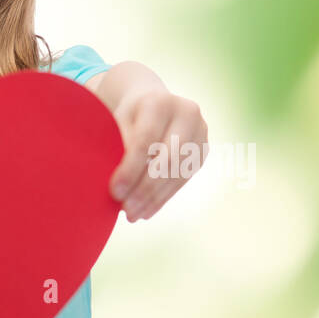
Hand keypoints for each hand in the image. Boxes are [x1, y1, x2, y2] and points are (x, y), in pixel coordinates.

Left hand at [108, 90, 207, 221]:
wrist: (155, 104)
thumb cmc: (129, 115)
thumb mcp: (117, 122)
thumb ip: (118, 147)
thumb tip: (117, 187)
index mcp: (160, 102)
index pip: (146, 140)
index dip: (130, 169)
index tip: (115, 192)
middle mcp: (187, 114)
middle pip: (167, 159)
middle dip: (145, 189)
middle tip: (126, 211)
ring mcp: (200, 133)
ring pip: (177, 173)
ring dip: (154, 199)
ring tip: (133, 215)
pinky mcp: (203, 151)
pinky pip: (183, 180)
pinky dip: (163, 198)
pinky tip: (146, 211)